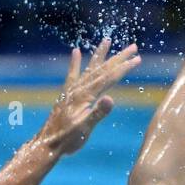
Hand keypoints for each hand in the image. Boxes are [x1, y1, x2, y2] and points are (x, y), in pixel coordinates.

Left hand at [39, 38, 140, 154]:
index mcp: (85, 96)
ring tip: (107, 40)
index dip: (124, 68)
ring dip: (100, 55)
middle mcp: (79, 89)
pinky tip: (76, 51)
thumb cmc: (67, 139)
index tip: (137, 58)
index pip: (109, 78)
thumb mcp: (85, 128)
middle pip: (102, 69)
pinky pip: (73, 75)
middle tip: (133, 46)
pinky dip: (75, 63)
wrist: (47, 144)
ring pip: (90, 69)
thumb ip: (98, 113)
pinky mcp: (67, 94)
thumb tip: (110, 99)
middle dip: (118, 57)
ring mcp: (72, 91)